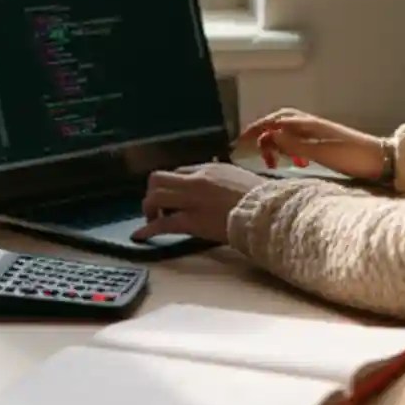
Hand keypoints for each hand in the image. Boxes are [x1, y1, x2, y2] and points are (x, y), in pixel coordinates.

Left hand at [131, 163, 268, 242]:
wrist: (265, 212)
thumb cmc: (260, 198)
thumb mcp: (238, 177)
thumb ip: (221, 178)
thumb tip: (214, 181)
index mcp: (208, 168)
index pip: (179, 171)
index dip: (173, 185)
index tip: (173, 197)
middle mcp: (195, 180)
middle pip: (158, 178)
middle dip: (153, 192)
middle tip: (157, 207)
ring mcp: (191, 200)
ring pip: (155, 197)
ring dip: (149, 208)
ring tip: (153, 220)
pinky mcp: (190, 221)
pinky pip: (162, 224)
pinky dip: (147, 230)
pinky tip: (139, 236)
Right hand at [237, 108, 386, 180]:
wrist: (382, 159)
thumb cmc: (353, 156)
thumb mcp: (321, 152)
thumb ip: (294, 144)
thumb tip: (269, 134)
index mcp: (308, 124)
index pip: (274, 121)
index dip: (256, 130)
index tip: (240, 141)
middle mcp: (312, 124)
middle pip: (280, 120)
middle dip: (263, 131)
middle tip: (250, 146)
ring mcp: (319, 131)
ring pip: (289, 129)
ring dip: (276, 140)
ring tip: (272, 158)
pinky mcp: (326, 141)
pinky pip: (300, 138)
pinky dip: (290, 146)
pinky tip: (294, 160)